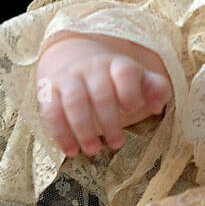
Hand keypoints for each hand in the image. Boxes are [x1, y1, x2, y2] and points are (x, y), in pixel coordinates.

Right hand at [35, 31, 171, 157]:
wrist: (72, 54)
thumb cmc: (113, 77)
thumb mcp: (138, 78)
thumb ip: (156, 89)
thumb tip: (156, 107)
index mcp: (118, 65)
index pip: (125, 72)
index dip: (130, 91)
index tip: (132, 108)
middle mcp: (92, 68)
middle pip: (101, 93)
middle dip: (109, 122)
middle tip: (117, 144)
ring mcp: (69, 78)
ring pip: (74, 102)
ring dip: (84, 129)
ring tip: (92, 151)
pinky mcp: (48, 90)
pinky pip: (51, 110)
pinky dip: (60, 133)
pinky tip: (70, 150)